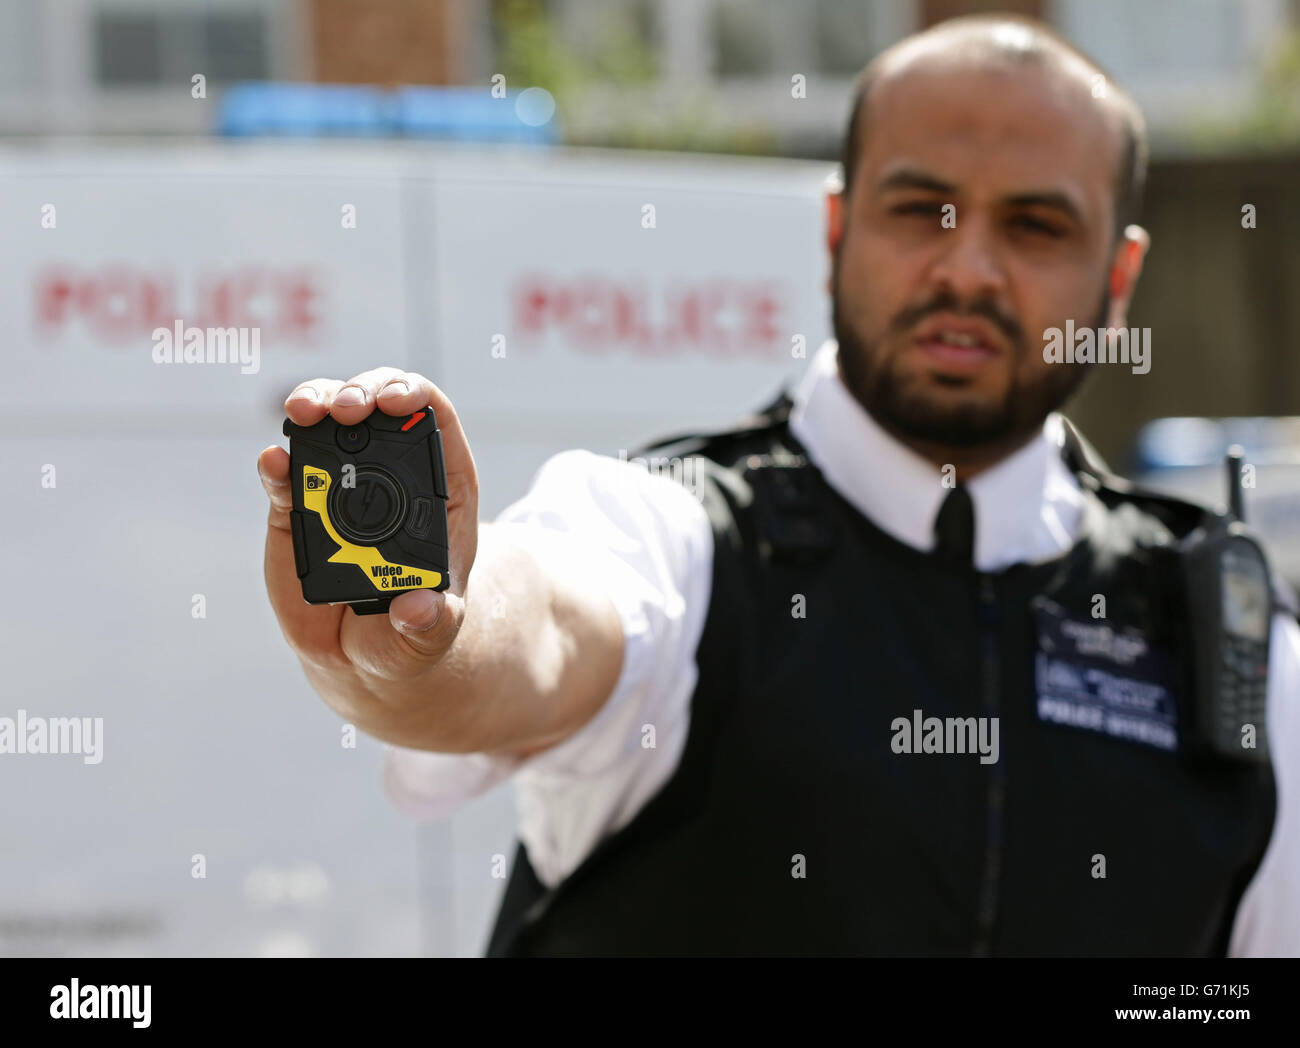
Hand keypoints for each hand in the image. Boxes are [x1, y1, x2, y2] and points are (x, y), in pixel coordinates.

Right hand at [257, 367, 478, 703]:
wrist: (362, 653)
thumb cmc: (411, 630)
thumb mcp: (432, 631)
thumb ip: (432, 621)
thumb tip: (418, 609)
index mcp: (438, 489)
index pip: (432, 419)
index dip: (415, 396)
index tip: (398, 402)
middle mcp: (386, 473)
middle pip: (375, 405)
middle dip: (360, 392)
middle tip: (346, 407)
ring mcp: (337, 485)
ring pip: (325, 424)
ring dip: (314, 404)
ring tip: (304, 413)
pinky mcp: (295, 509)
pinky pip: (285, 477)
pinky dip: (276, 464)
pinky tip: (273, 462)